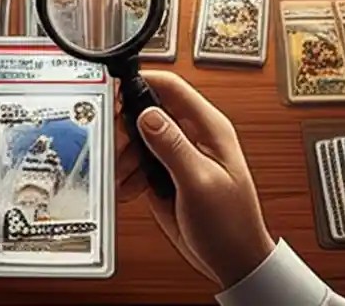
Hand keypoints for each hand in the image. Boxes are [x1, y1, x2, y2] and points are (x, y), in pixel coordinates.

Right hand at [116, 71, 274, 289]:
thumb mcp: (200, 183)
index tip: (113, 92)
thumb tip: (149, 115)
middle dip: (124, 127)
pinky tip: (125, 188)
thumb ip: (173, 147)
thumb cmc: (232, 225)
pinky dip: (125, 173)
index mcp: (208, 128)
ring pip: (137, 137)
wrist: (233, 262)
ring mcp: (177, 155)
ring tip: (117, 173)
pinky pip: (136, 162)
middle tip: (111, 145)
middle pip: (147, 110)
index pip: (172, 87)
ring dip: (121, 153)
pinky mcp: (165, 175)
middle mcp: (192, 136)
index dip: (141, 82)